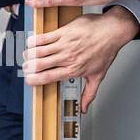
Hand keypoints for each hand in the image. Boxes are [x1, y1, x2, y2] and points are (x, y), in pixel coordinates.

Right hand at [20, 8, 139, 111]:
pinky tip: (31, 43)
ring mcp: (65, 44)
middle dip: (28, 67)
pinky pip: (43, 37)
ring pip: (38, 51)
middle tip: (26, 67)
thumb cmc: (106, 51)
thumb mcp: (98, 75)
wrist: (112, 31)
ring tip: (27, 56)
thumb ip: (89, 93)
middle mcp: (68, 58)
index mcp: (73, 70)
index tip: (29, 80)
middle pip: (39, 64)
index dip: (33, 79)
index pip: (47, 77)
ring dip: (29, 54)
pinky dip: (34, 41)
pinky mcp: (64, 32)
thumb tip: (84, 108)